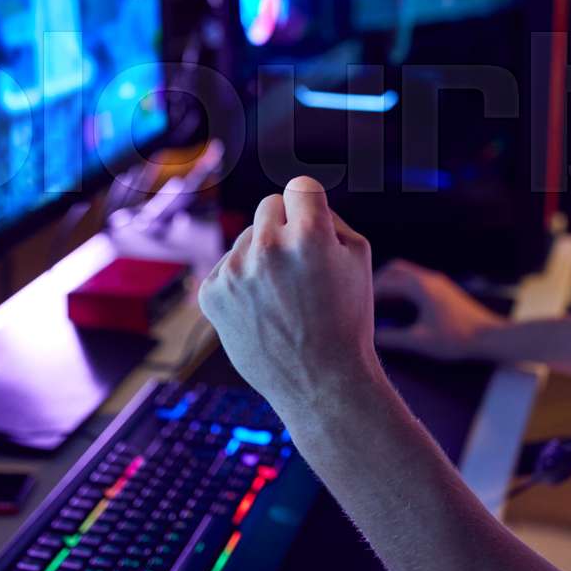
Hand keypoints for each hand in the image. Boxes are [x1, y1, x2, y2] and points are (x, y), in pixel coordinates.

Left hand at [198, 176, 384, 416]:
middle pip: (269, 206)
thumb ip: (328, 216)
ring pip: (247, 238)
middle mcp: (268, 247)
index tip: (312, 224)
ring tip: (284, 298)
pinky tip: (261, 309)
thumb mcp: (359, 257)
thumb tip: (295, 198)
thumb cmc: (346, 318)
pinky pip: (227, 266)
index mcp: (309, 234)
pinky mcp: (211, 292)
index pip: (299, 187)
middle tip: (300, 266)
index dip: (309, 206)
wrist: (319, 383)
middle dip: (285, 227)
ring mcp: (235, 271)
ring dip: (262, 256)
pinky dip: (241, 282)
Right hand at [372, 259, 505, 360]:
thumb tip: (372, 338)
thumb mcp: (421, 341)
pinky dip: (404, 288)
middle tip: (364, 297)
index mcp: (420, 286)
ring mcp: (438, 282)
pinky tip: (402, 305)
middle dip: (378, 281)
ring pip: (407, 274)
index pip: (386, 281)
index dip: (368, 291)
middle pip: (396, 270)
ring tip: (379, 301)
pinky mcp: (445, 290)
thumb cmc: (456, 338)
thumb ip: (394, 338)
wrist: (490, 336)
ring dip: (392, 284)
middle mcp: (428, 279)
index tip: (355, 303)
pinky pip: (417, 281)